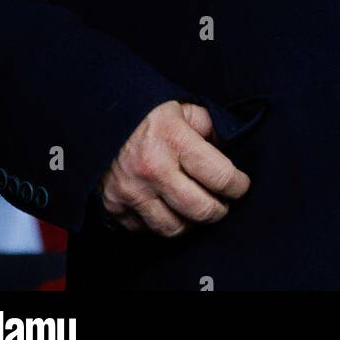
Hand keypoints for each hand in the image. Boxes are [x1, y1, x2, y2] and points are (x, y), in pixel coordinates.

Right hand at [97, 99, 250, 235]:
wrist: (98, 119)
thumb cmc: (147, 114)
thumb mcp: (182, 109)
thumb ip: (209, 128)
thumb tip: (228, 152)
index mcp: (173, 139)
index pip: (220, 176)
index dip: (238, 185)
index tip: (240, 185)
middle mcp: (152, 169)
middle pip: (201, 210)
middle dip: (220, 209)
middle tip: (223, 202)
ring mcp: (131, 192)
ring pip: (175, 228)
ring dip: (191, 222)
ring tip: (196, 208)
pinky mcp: (115, 207)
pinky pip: (148, 230)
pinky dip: (162, 223)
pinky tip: (168, 208)